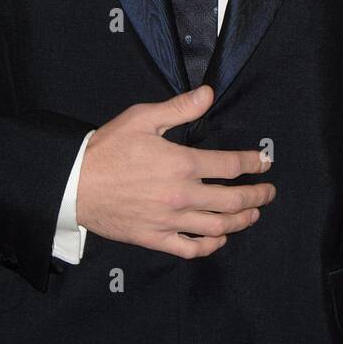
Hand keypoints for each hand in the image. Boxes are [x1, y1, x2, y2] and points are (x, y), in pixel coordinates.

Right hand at [75, 84, 274, 257]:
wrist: (73, 183)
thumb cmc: (108, 148)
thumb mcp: (143, 118)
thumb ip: (180, 108)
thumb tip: (209, 94)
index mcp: (182, 164)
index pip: (230, 166)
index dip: (254, 164)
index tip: (265, 163)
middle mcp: (182, 196)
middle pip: (232, 200)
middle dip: (257, 196)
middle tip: (268, 192)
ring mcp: (170, 221)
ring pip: (217, 227)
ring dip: (241, 221)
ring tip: (253, 214)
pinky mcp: (154, 238)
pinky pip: (190, 249)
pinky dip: (209, 246)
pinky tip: (218, 240)